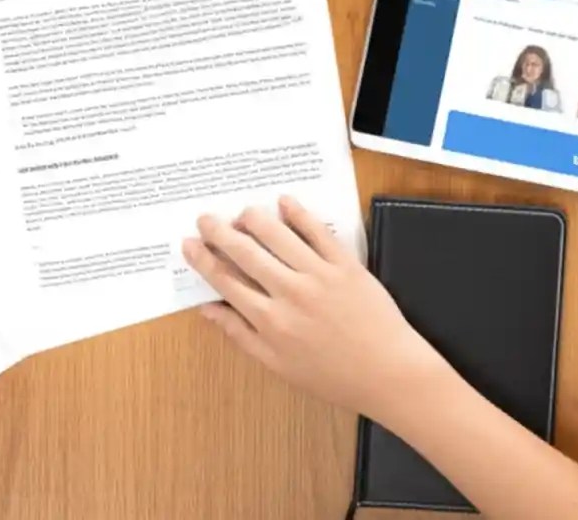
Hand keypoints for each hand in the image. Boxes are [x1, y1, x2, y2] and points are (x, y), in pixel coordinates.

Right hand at [182, 197, 451, 421]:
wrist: (388, 372)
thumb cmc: (332, 376)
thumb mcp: (278, 365)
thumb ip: (240, 334)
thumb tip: (208, 310)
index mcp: (270, 321)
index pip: (226, 281)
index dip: (203, 260)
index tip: (189, 244)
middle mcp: (290, 293)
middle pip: (245, 252)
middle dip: (220, 232)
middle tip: (205, 218)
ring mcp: (319, 275)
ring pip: (277, 235)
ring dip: (254, 218)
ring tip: (242, 211)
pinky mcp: (346, 265)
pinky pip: (317, 231)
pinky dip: (298, 213)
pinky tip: (284, 202)